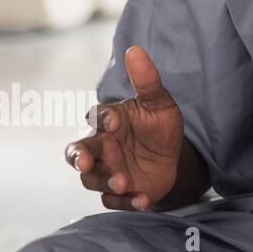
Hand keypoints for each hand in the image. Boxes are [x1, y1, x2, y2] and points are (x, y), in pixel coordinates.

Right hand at [66, 45, 184, 210]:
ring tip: (125, 181)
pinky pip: (114, 200)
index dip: (102, 120)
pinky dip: (126, 201)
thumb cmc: (160, 127)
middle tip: (86, 161)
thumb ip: (147, 81)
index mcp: (110, 122)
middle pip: (79, 152)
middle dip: (79, 157)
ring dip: (106, 181)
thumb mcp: (160, 104)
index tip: (115, 122)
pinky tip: (143, 200)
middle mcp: (102, 147)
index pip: (96, 118)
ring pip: (92, 179)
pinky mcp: (119, 192)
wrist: (173, 158)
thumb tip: (135, 50)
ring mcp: (107, 171)